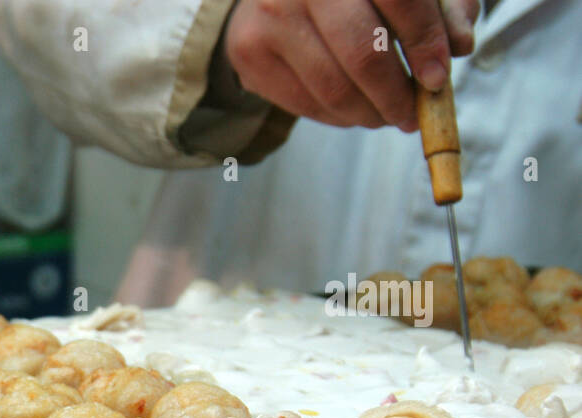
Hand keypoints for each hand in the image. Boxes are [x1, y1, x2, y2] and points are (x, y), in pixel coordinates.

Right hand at [220, 0, 478, 131]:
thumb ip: (441, 5)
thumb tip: (460, 46)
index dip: (425, 42)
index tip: (439, 79)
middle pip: (362, 54)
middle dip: (396, 95)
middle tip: (413, 114)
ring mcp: (269, 18)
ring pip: (333, 88)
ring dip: (370, 113)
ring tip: (387, 114)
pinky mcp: (249, 53)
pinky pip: (304, 103)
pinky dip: (338, 116)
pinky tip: (354, 107)